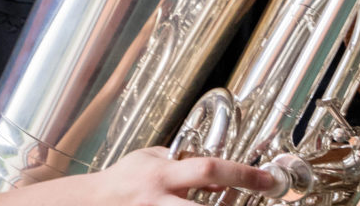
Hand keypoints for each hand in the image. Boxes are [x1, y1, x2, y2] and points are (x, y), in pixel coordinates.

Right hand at [83, 146, 275, 205]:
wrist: (94, 203)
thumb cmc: (123, 179)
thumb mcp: (151, 158)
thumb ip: (182, 163)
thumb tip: (217, 177)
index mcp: (163, 174)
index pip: (208, 169)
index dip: (239, 173)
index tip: (265, 178)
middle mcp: (161, 200)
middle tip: (260, 200)